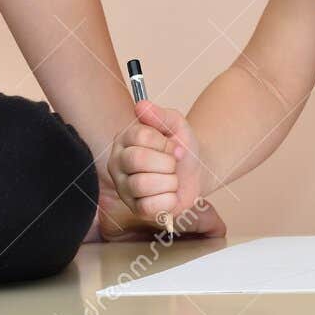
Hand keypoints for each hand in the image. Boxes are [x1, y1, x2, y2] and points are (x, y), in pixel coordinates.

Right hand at [106, 100, 223, 237]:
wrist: (196, 172)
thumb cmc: (180, 147)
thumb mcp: (176, 125)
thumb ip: (160, 115)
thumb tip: (141, 105)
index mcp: (124, 139)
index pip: (140, 136)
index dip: (164, 142)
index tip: (173, 146)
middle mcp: (118, 163)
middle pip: (137, 159)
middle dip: (166, 162)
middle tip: (173, 164)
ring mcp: (124, 187)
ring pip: (142, 184)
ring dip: (169, 181)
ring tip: (171, 179)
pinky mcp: (135, 209)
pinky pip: (148, 207)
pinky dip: (168, 200)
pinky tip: (169, 194)